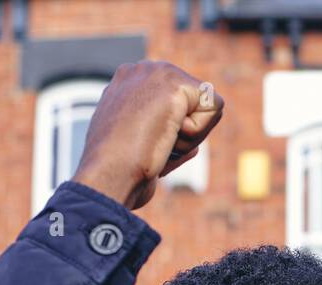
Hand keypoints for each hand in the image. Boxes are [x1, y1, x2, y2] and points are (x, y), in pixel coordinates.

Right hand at [72, 61, 222, 210]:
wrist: (107, 175)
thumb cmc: (117, 172)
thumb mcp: (134, 149)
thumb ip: (160, 140)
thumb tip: (194, 150)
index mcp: (128, 84)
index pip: (177, 103)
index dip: (174, 132)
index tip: (146, 145)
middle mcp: (142, 71)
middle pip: (195, 102)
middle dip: (185, 133)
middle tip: (154, 146)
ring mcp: (157, 73)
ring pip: (207, 105)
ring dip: (190, 136)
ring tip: (157, 141)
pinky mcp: (175, 83)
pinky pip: (214, 107)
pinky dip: (197, 133)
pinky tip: (168, 136)